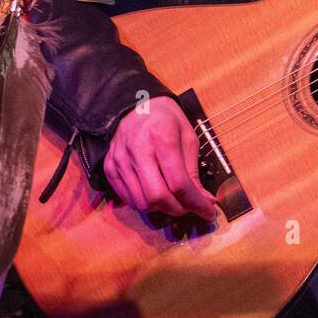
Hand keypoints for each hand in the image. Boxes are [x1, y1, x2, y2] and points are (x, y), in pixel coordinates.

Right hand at [104, 96, 218, 221]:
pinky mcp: (109, 167)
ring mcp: (120, 160)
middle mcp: (137, 150)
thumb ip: (194, 172)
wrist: (136, 105)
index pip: (178, 183)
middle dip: (178, 209)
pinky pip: (127, 198)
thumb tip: (204, 201)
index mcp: (161, 137)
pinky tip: (155, 193)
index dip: (196, 203)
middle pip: (157, 197)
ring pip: (141, 203)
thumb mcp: (188, 138)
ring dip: (161, 209)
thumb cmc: (166, 119)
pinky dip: (144, 203)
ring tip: (173, 200)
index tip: (208, 211)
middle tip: (189, 206)